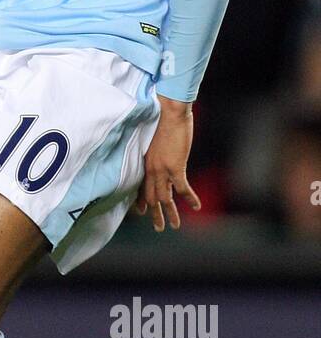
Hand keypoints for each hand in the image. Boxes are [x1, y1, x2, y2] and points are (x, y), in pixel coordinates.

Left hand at [135, 96, 201, 231]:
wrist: (168, 110)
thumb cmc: (161, 118)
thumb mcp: (154, 137)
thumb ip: (155, 148)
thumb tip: (160, 149)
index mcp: (144, 160)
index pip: (140, 185)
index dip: (141, 200)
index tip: (140, 211)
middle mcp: (150, 168)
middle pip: (151, 196)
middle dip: (154, 213)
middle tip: (158, 227)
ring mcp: (161, 169)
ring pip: (164, 198)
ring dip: (170, 213)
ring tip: (174, 225)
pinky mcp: (175, 167)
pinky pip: (182, 189)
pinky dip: (190, 199)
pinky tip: (197, 207)